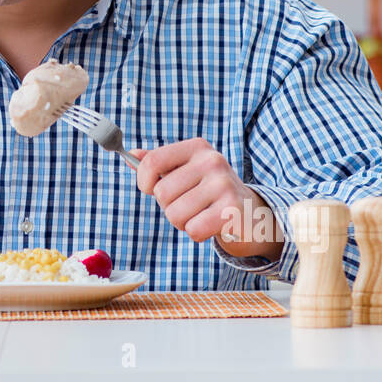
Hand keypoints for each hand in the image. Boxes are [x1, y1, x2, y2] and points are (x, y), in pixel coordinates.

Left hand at [130, 138, 283, 258]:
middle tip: (190, 205)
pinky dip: (198, 233)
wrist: (251, 213)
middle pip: (162, 194)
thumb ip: (157, 164)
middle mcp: (212, 161)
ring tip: (201, 214)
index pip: (152, 161)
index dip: (144, 181)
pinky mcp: (232, 210)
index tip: (151, 189)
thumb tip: (130, 154)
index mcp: (197, 147)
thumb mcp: (185, 171)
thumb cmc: (209, 192)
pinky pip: (193, 230)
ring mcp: (223, 184)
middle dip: (169, 207)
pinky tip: (212, 224)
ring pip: (175, 215)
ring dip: (184, 222)